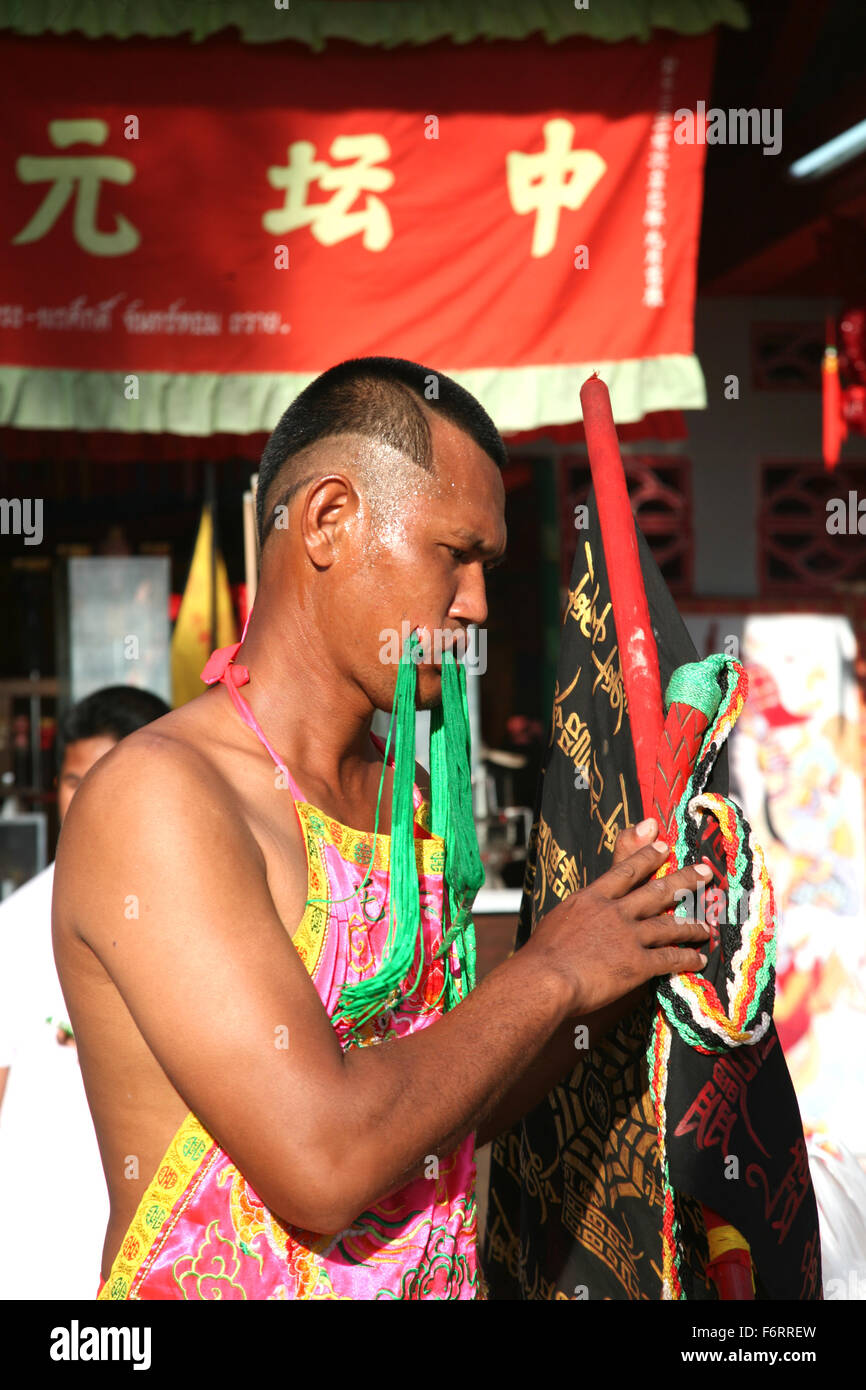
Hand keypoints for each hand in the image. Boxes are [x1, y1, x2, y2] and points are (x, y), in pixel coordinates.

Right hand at [527, 817, 712, 1017]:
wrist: (545, 979)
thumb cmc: (540, 956)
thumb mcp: (556, 918)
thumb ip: (575, 910)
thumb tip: (581, 907)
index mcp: (591, 898)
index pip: (624, 871)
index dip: (646, 857)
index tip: (662, 844)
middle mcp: (614, 912)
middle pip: (657, 891)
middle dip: (685, 879)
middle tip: (705, 872)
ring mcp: (628, 937)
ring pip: (669, 926)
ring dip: (692, 926)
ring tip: (706, 927)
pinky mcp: (637, 964)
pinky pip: (669, 958)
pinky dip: (686, 958)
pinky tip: (699, 959)